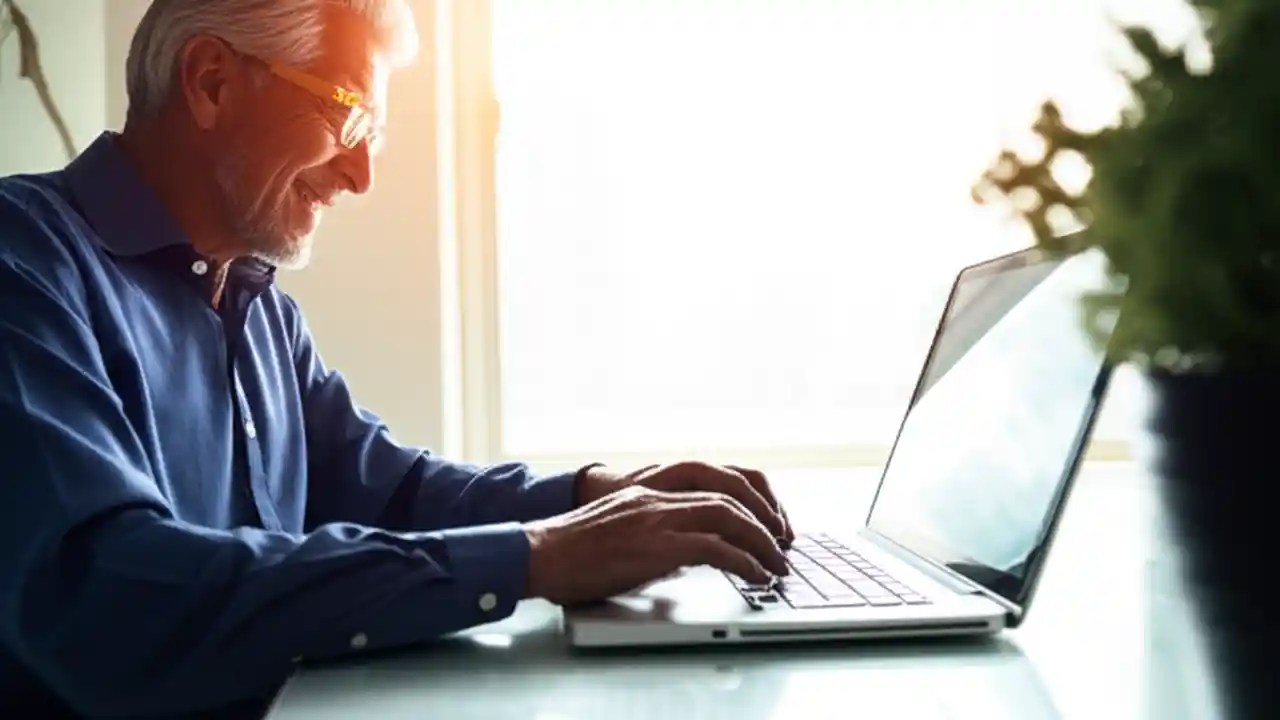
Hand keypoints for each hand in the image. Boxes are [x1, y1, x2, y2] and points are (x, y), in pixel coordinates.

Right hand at [523, 484, 789, 605]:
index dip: (750, 499)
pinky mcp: (656, 545)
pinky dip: (743, 561)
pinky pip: (715, 549)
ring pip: (729, 517)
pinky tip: (756, 575)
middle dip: (764, 520)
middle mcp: (658, 496)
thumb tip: (685, 554)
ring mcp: (658, 517)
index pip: (716, 480)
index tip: (768, 522)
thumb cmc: (572, 549)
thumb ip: (654, 530)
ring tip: (777, 564)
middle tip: (783, 545)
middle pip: (730, 496)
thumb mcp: (620, 527)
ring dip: (761, 542)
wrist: (539, 552)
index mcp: (651, 488)